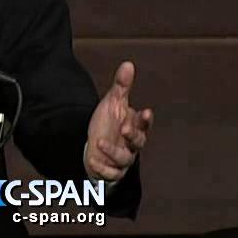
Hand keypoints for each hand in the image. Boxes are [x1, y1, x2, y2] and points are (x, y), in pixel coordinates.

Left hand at [85, 61, 153, 181]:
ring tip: (100, 142)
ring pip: (124, 159)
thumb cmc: (108, 123)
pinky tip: (92, 160)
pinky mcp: (111, 171)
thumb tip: (128, 64)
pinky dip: (101, 168)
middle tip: (125, 127)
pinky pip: (110, 173)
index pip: (144, 124)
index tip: (145, 112)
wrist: (93, 143)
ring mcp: (122, 159)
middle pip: (138, 143)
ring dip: (113, 152)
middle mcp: (131, 145)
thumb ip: (121, 86)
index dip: (146, 120)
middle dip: (133, 136)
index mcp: (134, 127)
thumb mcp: (113, 103)